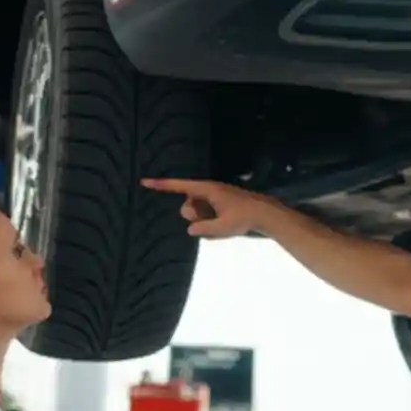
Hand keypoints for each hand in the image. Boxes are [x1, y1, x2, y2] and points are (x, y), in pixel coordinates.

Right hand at [140, 178, 273, 238]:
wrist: (266, 214)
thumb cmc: (244, 217)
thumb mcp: (222, 226)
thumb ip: (202, 228)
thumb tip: (190, 228)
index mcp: (207, 190)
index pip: (179, 186)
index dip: (161, 185)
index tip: (144, 181)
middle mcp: (208, 191)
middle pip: (187, 206)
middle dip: (193, 217)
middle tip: (211, 222)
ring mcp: (214, 198)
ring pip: (197, 214)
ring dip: (204, 223)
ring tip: (222, 226)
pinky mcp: (219, 206)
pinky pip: (206, 217)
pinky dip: (211, 225)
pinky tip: (224, 228)